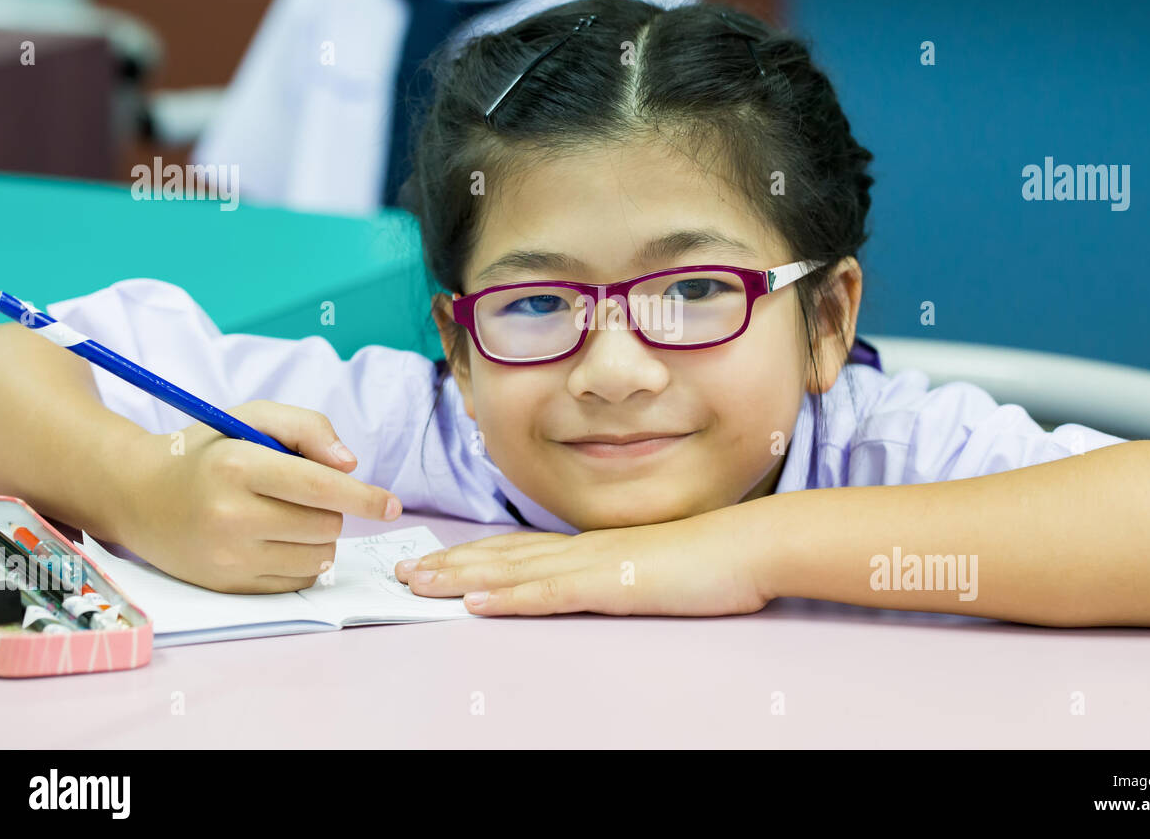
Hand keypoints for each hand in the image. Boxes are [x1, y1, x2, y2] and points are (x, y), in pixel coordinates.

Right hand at [122, 400, 400, 592]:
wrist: (138, 496)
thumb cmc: (207, 451)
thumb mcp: (250, 418)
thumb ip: (306, 427)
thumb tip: (350, 465)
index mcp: (237, 467)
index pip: (319, 487)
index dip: (364, 497)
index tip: (392, 505)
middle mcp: (230, 516)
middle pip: (326, 523)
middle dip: (330, 507)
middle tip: (300, 494)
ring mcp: (227, 558)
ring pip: (318, 555)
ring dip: (319, 536)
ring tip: (285, 516)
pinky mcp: (228, 586)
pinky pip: (297, 582)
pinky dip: (301, 562)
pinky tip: (275, 541)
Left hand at [394, 507, 773, 615]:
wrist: (747, 546)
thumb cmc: (709, 560)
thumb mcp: (651, 568)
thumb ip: (618, 572)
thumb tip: (595, 582)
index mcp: (591, 547)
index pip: (518, 552)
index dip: (472, 555)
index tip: (435, 561)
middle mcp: (582, 550)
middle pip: (502, 556)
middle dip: (449, 563)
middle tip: (402, 569)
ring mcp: (593, 565)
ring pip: (513, 571)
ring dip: (460, 576)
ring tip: (418, 582)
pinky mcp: (610, 585)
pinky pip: (549, 594)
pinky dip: (509, 597)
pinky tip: (476, 603)